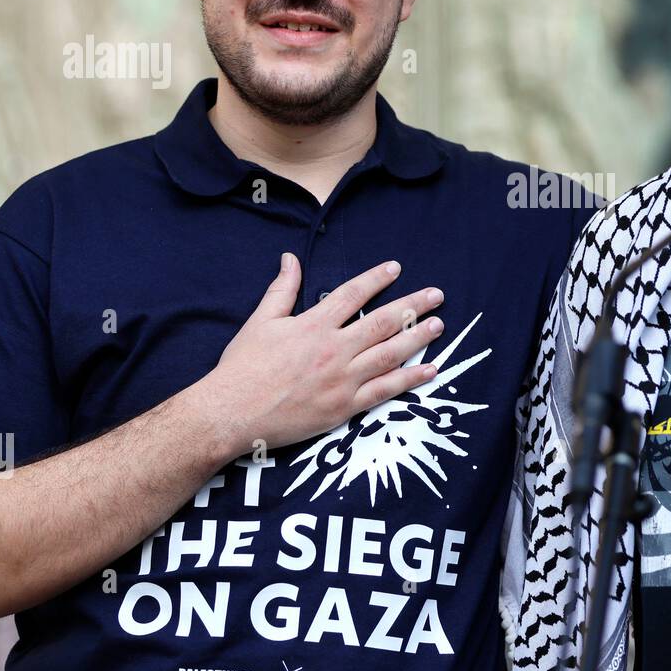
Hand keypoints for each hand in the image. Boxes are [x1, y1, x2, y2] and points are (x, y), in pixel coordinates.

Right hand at [206, 254, 444, 455]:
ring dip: (418, 338)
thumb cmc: (242, 368)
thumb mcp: (261, 321)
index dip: (376, 279)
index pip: (353, 294)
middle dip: (413, 305)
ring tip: (439, 325)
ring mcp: (342, 379)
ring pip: (390, 354)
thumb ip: (282, 289)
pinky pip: (385, 391)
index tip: (396, 268)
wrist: (231, 413)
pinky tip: (430, 370)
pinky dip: (410, 380)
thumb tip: (291, 258)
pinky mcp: (344, 406)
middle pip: (383, 321)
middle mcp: (333, 349)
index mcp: (313, 325)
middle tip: (437, 295)